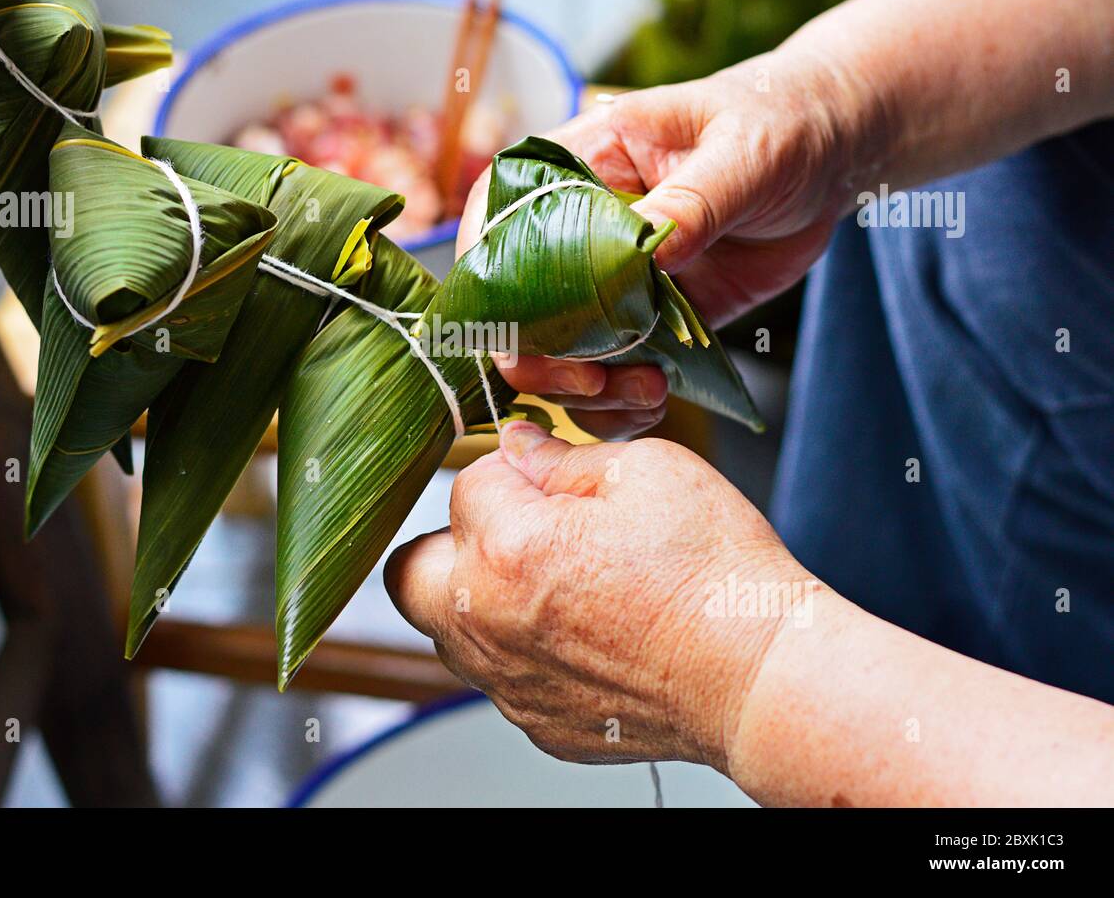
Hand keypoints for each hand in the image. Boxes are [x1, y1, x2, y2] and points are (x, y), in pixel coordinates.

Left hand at [384, 421, 816, 767]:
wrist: (759, 676)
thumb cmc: (713, 575)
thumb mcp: (647, 472)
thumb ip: (563, 459)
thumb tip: (521, 449)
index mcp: (506, 548)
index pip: (467, 483)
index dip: (512, 469)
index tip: (546, 474)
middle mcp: (488, 622)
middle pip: (413, 570)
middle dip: (451, 539)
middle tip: (508, 528)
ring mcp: (507, 682)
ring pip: (449, 631)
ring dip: (478, 597)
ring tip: (549, 581)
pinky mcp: (536, 723)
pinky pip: (497, 676)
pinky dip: (519, 649)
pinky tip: (580, 631)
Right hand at [458, 48, 876, 438]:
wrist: (827, 157)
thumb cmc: (776, 122)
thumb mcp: (742, 151)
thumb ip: (693, 200)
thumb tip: (649, 248)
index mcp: (580, 165)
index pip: (499, 215)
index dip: (488, 272)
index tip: (512, 323)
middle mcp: (578, 230)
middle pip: (515, 304)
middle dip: (538, 355)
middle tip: (589, 380)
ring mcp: (610, 283)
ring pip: (559, 353)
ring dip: (582, 391)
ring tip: (642, 393)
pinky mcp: (649, 323)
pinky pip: (612, 376)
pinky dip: (620, 406)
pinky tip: (656, 398)